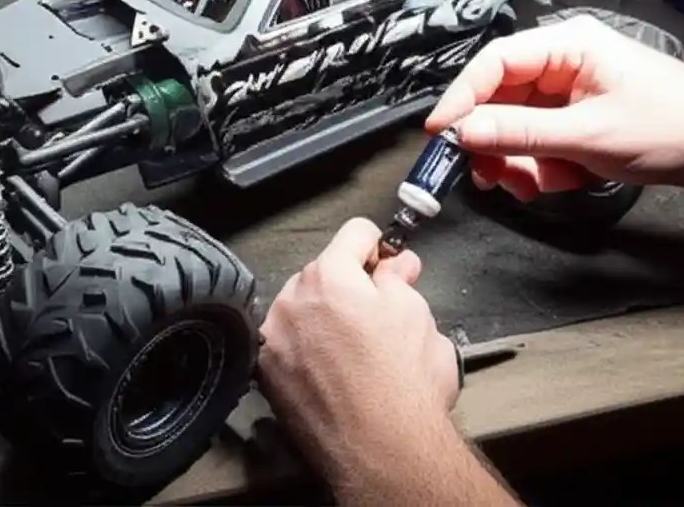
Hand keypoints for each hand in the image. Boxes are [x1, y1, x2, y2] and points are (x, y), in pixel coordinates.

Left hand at [258, 218, 458, 484]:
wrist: (380, 450)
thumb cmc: (406, 382)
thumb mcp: (418, 317)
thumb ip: (399, 281)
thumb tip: (396, 264)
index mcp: (330, 276)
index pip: (354, 233)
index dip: (379, 247)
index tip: (390, 267)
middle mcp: (291, 299)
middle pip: (322, 271)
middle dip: (348, 285)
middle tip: (375, 316)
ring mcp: (273, 336)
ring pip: (300, 307)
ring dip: (321, 315)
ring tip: (351, 350)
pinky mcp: (265, 371)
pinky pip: (286, 341)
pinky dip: (304, 346)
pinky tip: (329, 370)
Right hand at [425, 14, 683, 200]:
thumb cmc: (677, 125)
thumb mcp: (589, 134)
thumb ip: (521, 133)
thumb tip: (467, 131)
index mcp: (568, 45)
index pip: (494, 63)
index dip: (461, 98)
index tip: (442, 133)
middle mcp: (563, 63)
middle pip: (498, 100)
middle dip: (493, 143)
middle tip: (488, 174)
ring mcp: (568, 94)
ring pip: (513, 128)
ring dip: (517, 162)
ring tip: (534, 184)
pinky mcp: (574, 120)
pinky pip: (535, 144)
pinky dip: (538, 168)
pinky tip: (558, 181)